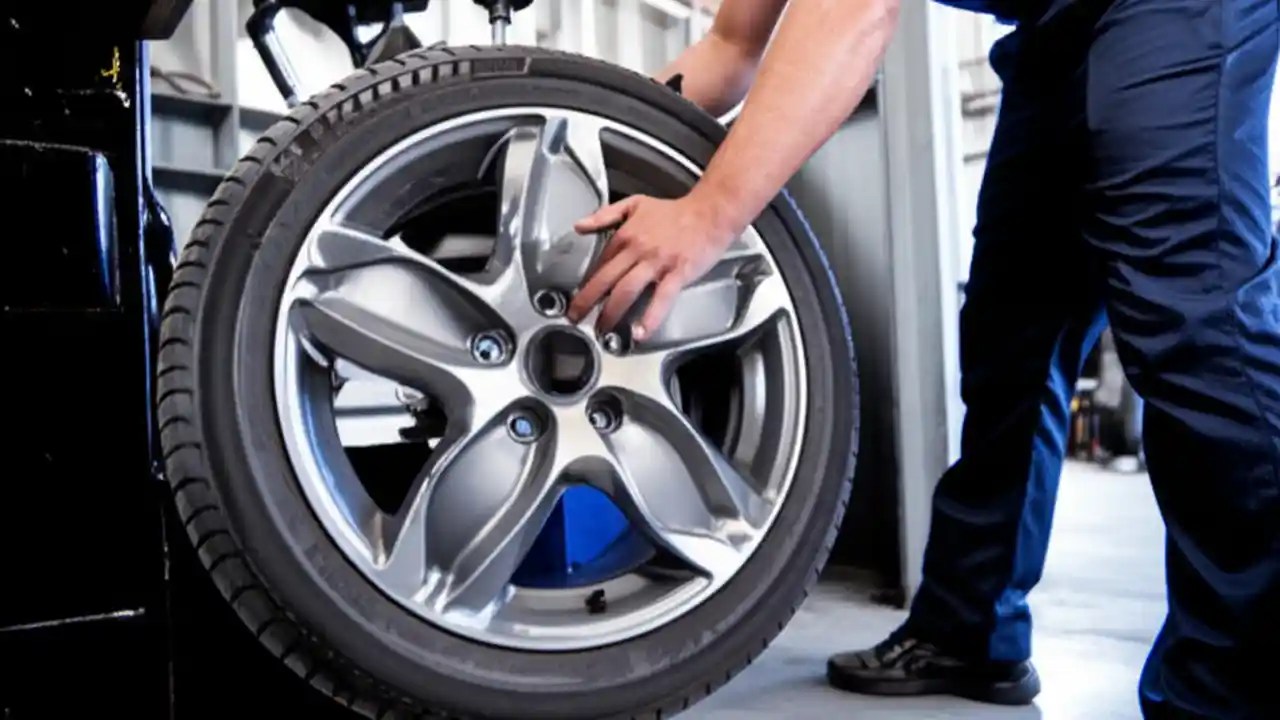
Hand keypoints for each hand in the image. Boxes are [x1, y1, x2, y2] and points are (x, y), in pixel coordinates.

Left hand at [567, 194, 737, 340]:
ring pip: (626, 290)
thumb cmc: (676, 211)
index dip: (587, 282)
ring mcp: (657, 263)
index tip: (578, 297)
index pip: (599, 263)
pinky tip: (640, 332)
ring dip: (611, 312)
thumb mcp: (635, 204)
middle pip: (605, 279)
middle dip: (586, 301)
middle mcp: (637, 250)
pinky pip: (661, 298)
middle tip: (574, 318)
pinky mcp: (677, 273)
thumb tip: (579, 225)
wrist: (709, 212)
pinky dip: (650, 317)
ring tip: (602, 329)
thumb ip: (605, 215)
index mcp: (626, 235)